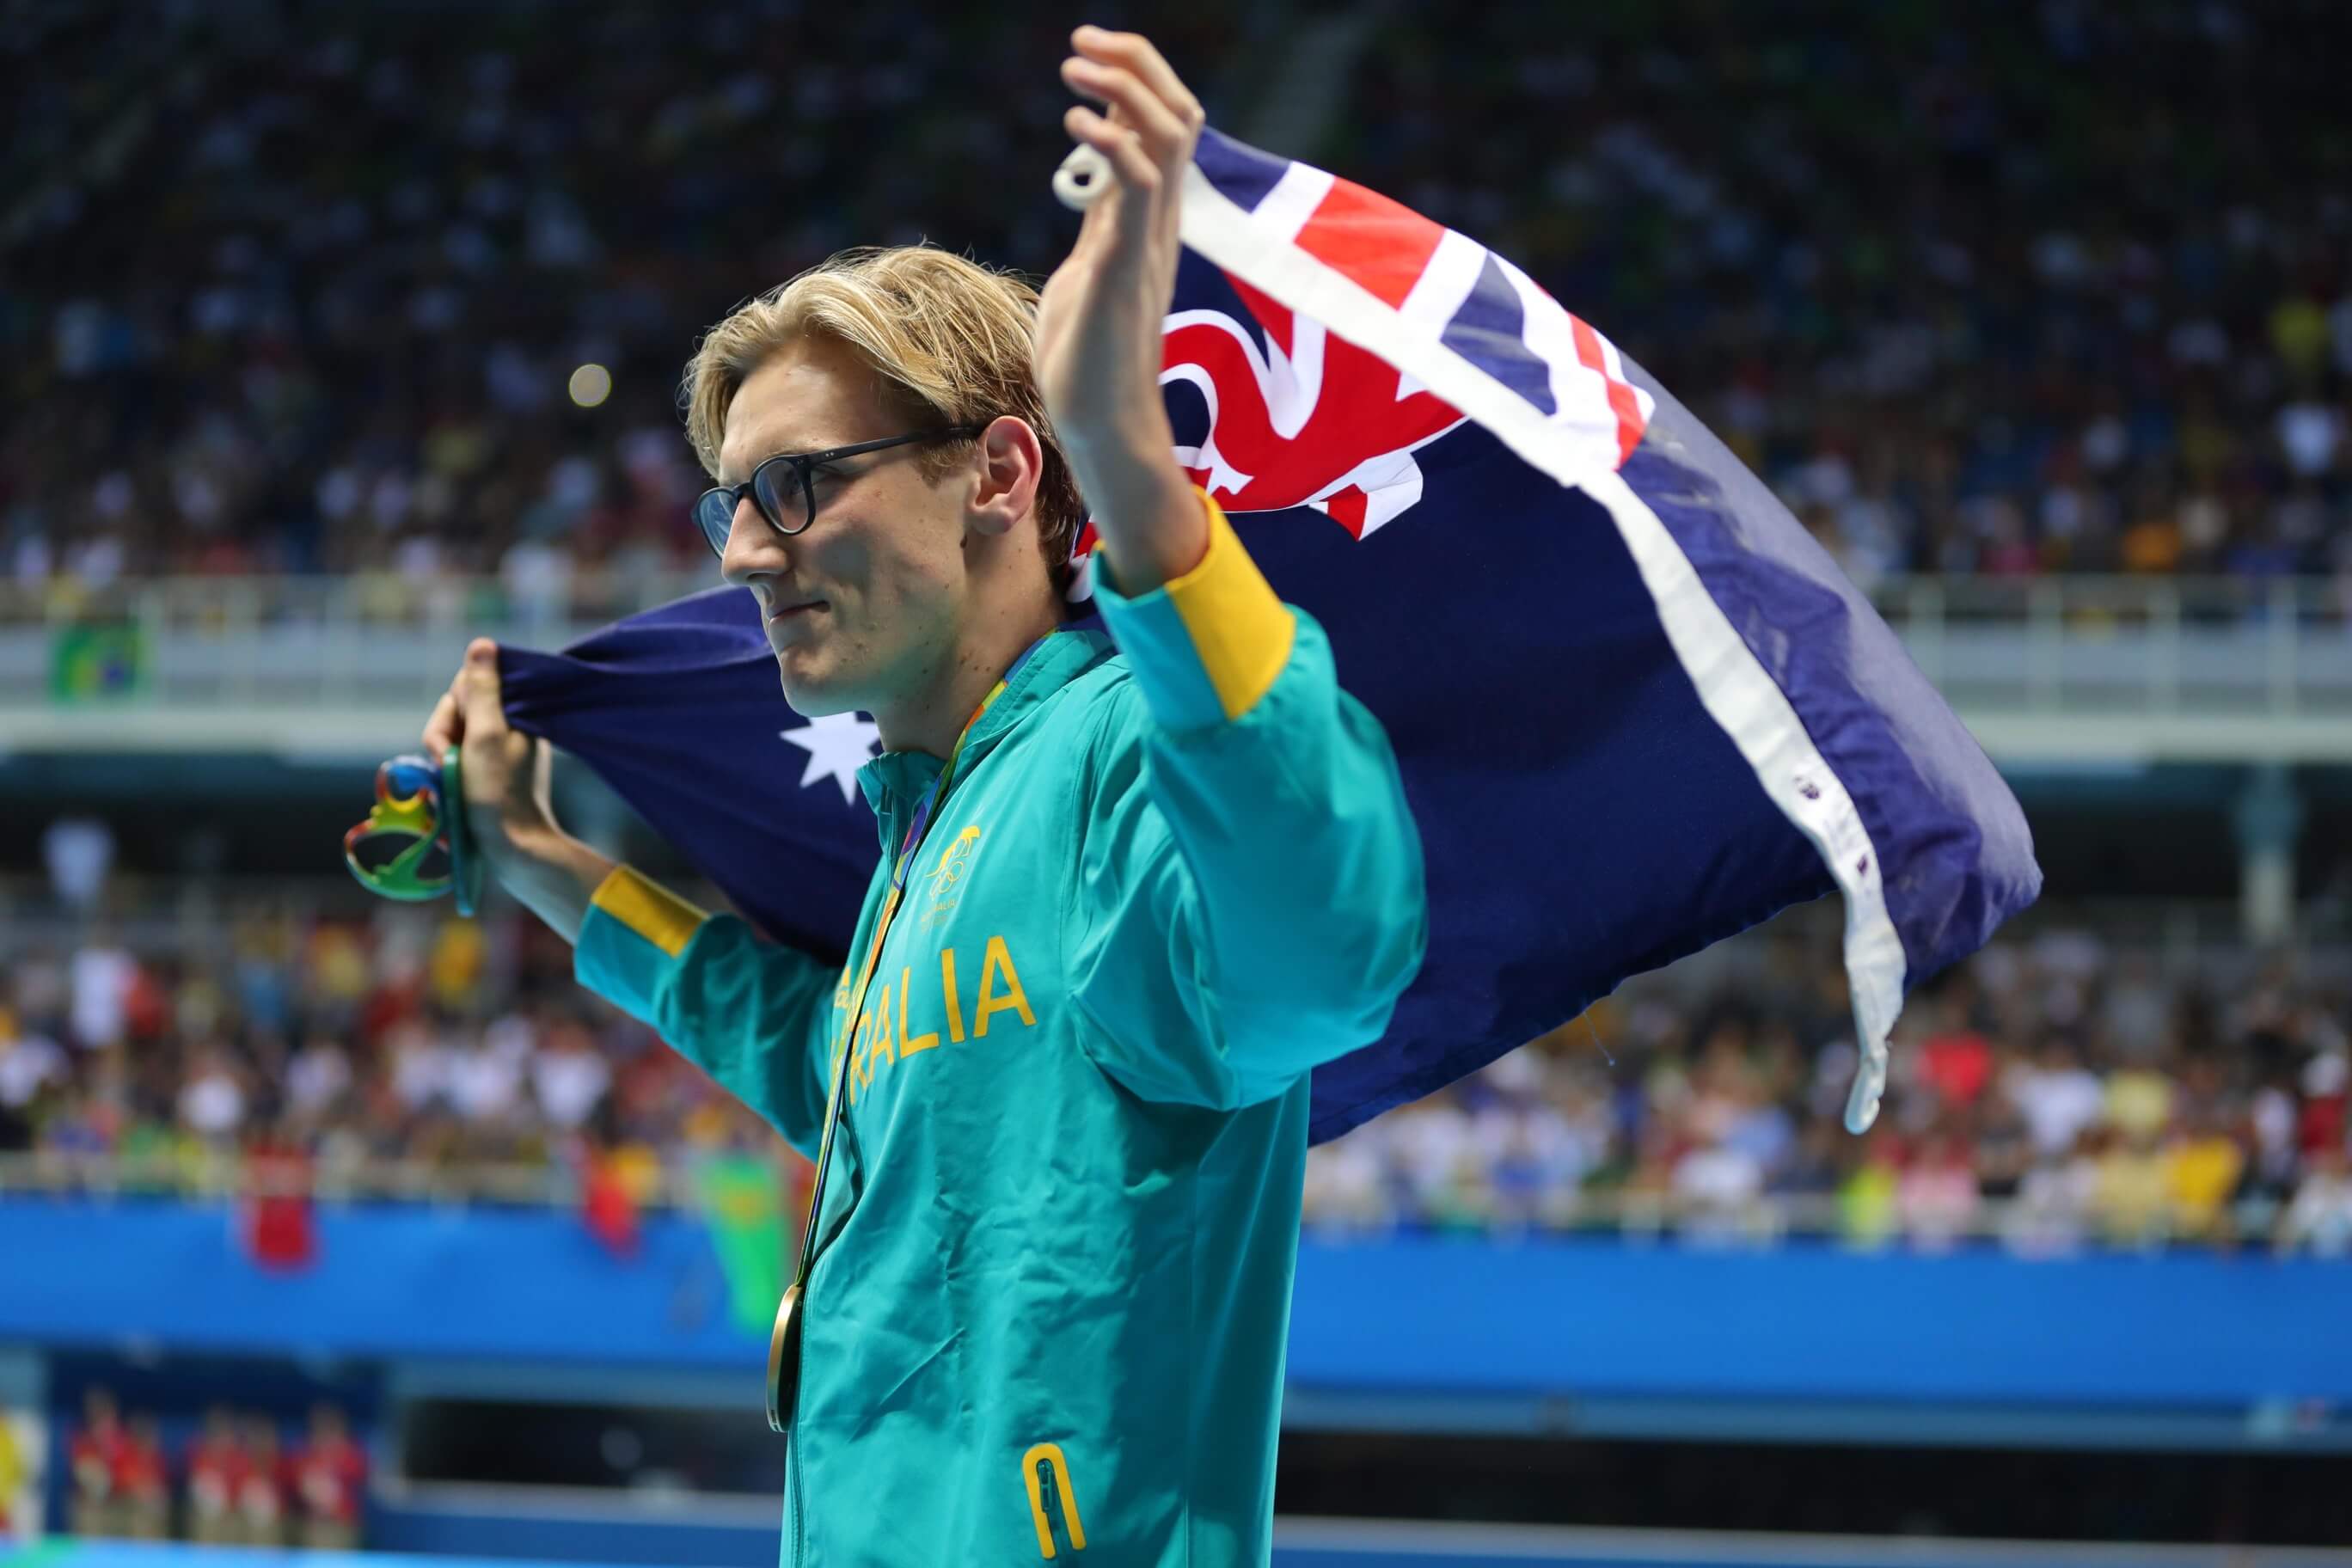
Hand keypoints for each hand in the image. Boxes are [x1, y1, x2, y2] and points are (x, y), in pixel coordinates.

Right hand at [420, 638, 561, 866]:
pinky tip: (449, 796)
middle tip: (447, 768)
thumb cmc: (498, 793)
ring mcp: (500, 750)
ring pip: (452, 737)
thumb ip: (483, 690)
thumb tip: (483, 645)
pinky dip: (448, 776)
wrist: (514, 849)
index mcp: (516, 712)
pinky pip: (458, 761)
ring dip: (442, 760)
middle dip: (442, 739)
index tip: (453, 741)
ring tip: (448, 788)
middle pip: (457, 712)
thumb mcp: (486, 735)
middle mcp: (511, 726)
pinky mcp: (491, 773)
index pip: (467, 687)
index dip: (452, 712)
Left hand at [1035, 26, 1210, 588]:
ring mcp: (1148, 243)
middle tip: (1083, 41)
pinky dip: (1110, 140)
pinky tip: (1073, 119)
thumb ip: (1101, 224)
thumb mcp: (1091, 268)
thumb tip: (1095, 185)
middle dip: (1136, 63)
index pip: (1167, 127)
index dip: (1136, 78)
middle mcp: (1159, 223)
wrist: (1099, 425)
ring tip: (1074, 64)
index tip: (1089, 52)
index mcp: (1150, 221)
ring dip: (1123, 88)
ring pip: (1167, 136)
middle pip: (1179, 115)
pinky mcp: (1126, 267)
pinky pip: (1136, 185)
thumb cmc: (1087, 359)